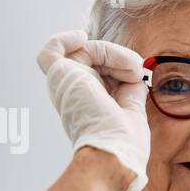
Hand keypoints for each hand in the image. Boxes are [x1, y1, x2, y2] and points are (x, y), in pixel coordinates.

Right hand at [36, 30, 149, 190]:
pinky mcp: (60, 77)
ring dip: (110, 51)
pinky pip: (52, 50)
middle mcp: (73, 94)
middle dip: (118, 58)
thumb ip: (131, 91)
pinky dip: (65, 38)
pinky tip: (82, 37)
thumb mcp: (132, 110)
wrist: (113, 154)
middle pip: (93, 60)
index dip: (119, 68)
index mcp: (88, 103)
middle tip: (136, 70)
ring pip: (83, 52)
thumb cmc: (122, 144)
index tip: (137, 74)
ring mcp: (65, 85)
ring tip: (130, 65)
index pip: (101, 73)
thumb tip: (136, 75)